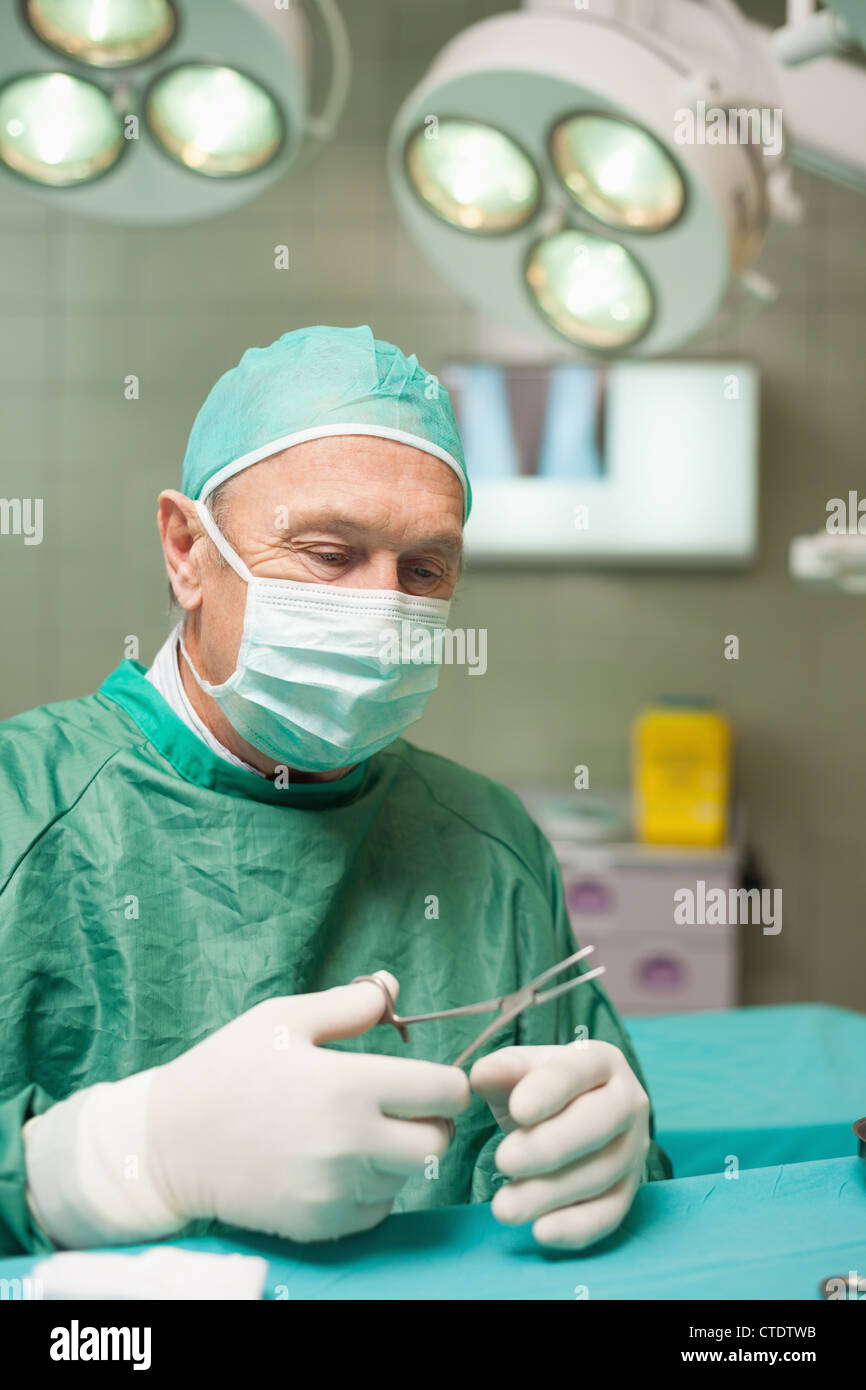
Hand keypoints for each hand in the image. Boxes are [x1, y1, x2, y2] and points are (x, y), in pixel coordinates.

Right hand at [148, 972, 470, 1242]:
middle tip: (401, 1107)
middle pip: (437, 1142)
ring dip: (398, 1156)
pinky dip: (371, 1189)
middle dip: (430, 1121)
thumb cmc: (228, 1069)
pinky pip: (376, 1209)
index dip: (446, 1082)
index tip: (428, 1079)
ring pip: (407, 1177)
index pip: (444, 1092)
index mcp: (349, 1085)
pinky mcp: (320, 1224)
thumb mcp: (284, 1018)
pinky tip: (339, 1164)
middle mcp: (350, 1145)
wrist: (169, 1142)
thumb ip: (350, 1004)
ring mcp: (335, 1191)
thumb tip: (394, 988)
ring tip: (360, 1132)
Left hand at [469, 1042, 648, 1248]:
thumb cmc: (540, 1089)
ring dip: (551, 1193)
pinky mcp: (630, 1189)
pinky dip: (577, 1227)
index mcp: (601, 1060)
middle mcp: (628, 1101)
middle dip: (549, 1146)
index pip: (577, 1072)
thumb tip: (479, 1075)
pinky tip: (540, 1232)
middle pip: (598, 1123)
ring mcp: (634, 1148)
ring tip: (504, 1207)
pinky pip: (610, 1213)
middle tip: (504, 1161)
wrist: (572, 1115)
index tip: (518, 1109)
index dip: (549, 1091)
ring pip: (601, 1173)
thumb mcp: (520, 1072)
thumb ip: (503, 1070)